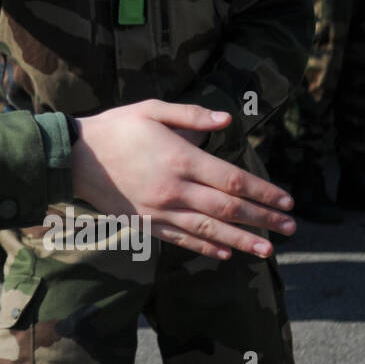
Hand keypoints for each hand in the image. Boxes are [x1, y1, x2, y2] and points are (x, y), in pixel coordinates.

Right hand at [71, 100, 295, 259]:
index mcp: (180, 159)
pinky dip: (206, 248)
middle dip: (263, 219)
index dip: (263, 192)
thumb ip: (191, 116)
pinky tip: (225, 254)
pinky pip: (182, 240)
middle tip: (291, 228)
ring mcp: (160, 210)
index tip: (286, 200)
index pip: (233, 180)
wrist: (73, 158)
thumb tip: (227, 121)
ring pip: (209, 231)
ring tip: (268, 250)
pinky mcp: (146, 223)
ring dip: (242, 241)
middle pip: (228, 209)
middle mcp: (174, 189)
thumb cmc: (115, 127)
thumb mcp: (151, 109)